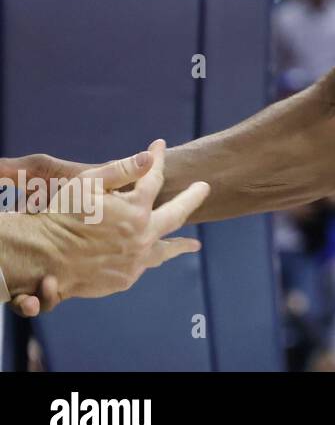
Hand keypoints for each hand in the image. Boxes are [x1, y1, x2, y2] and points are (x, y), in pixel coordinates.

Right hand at [6, 140, 209, 313]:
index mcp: (136, 209)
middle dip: (192, 198)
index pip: (154, 179)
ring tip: (194, 245)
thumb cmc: (60, 215)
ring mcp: (136, 259)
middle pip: (177, 215)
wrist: (40, 258)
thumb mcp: (87, 184)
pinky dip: (149, 258)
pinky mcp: (125, 278)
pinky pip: (143, 265)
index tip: (159, 146)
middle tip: (204, 188)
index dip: (157, 160)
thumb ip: (122, 170)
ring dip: (180, 245)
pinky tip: (152, 256)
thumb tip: (148, 157)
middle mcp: (143, 235)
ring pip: (165, 249)